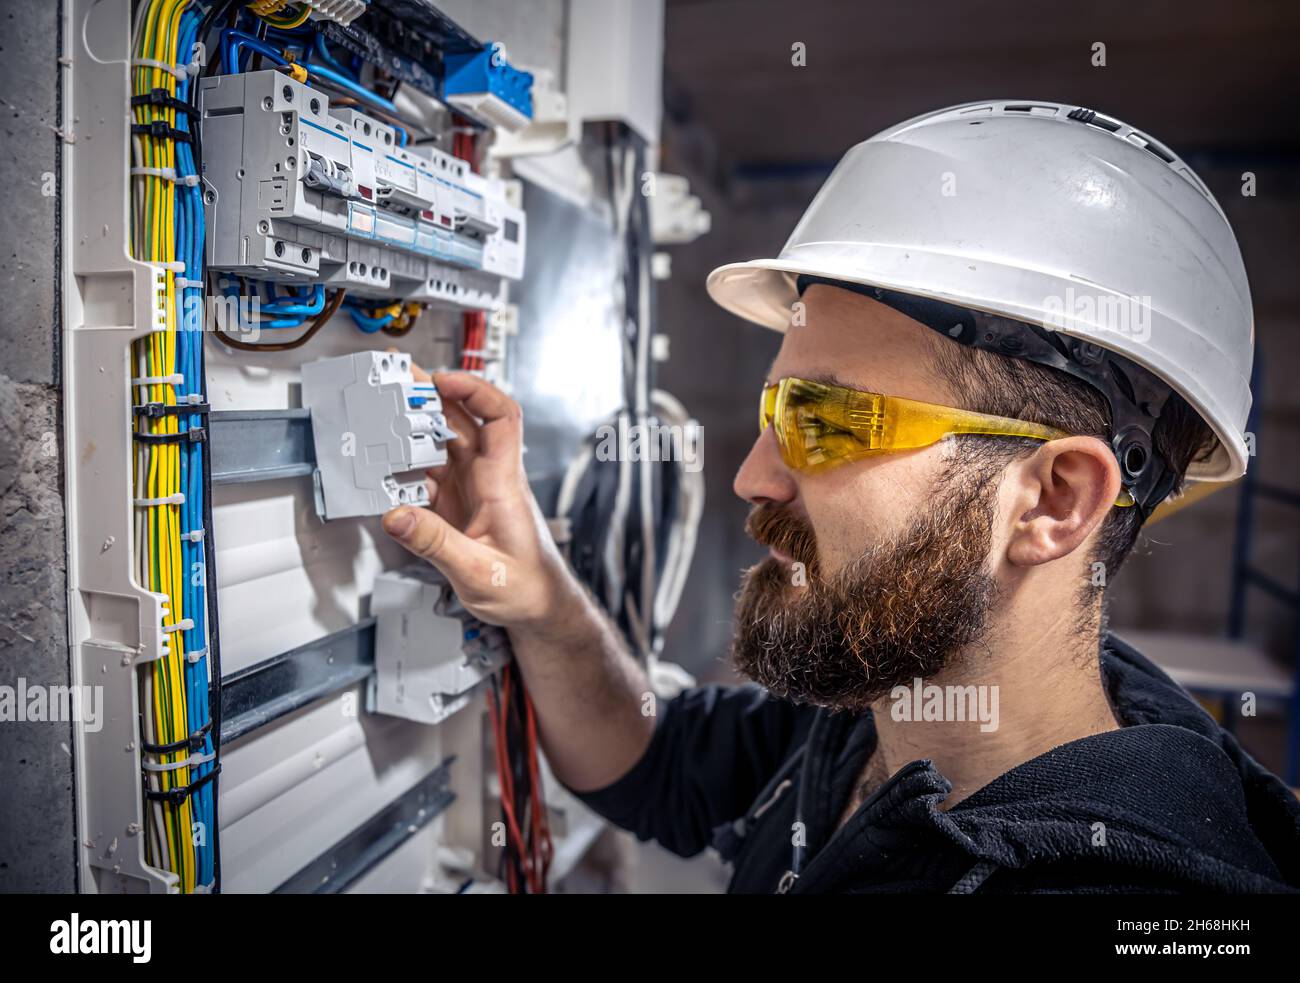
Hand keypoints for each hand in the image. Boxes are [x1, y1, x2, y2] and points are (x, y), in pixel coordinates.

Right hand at [381, 369, 577, 629]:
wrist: (538, 606)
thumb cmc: (526, 588)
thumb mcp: (478, 573)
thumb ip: (435, 544)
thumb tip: (396, 515)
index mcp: (503, 484)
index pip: (501, 417)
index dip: (474, 390)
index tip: (441, 379)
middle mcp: (490, 478)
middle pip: (462, 421)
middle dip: (429, 397)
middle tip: (394, 382)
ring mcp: (473, 489)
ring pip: (443, 445)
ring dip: (415, 429)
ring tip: (383, 415)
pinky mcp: (458, 505)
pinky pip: (429, 475)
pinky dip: (407, 468)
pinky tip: (389, 469)